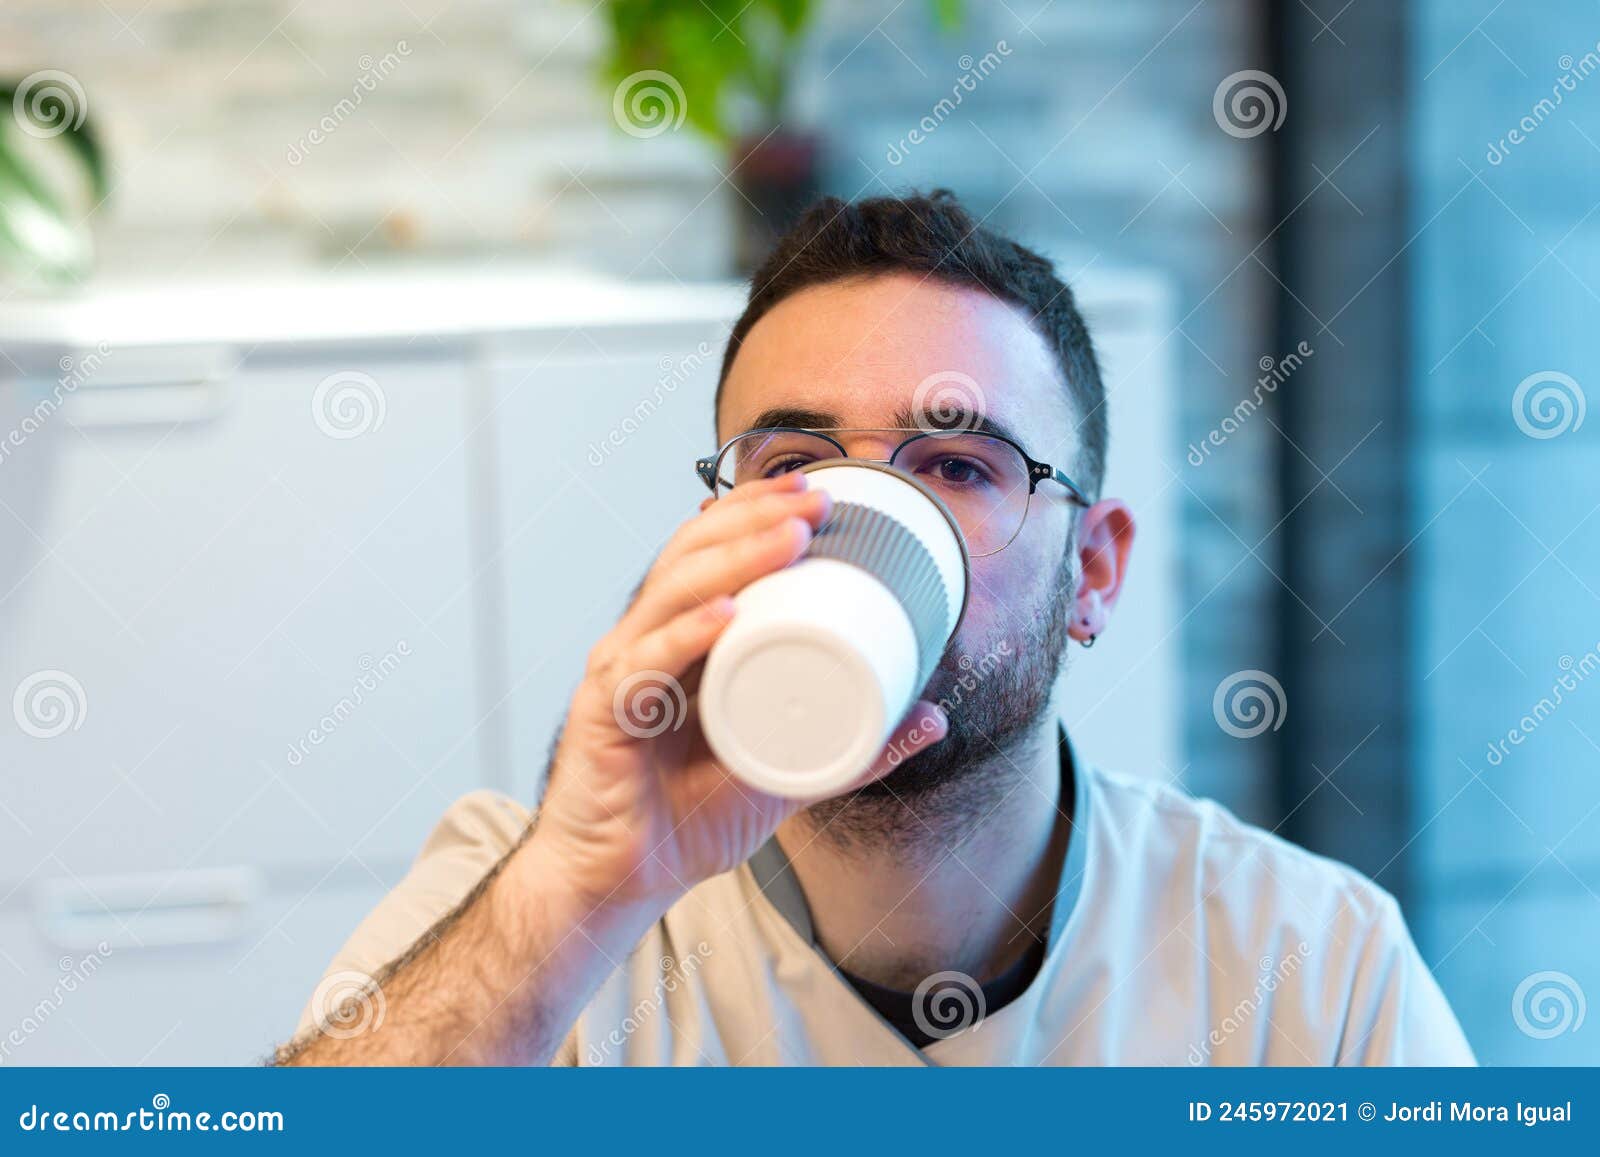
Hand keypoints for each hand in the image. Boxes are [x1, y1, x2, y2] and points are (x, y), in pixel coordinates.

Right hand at [531, 470, 947, 914]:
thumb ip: (856, 747)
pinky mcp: (604, 714)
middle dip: (754, 518)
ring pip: (671, 593)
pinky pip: (643, 665)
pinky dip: (685, 636)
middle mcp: (647, 641)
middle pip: (692, 554)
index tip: (815, 489)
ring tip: (789, 539)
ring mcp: (622, 672)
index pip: (710, 551)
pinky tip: (725, 618)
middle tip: (814, 500)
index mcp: (682, 640)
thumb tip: (933, 717)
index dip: (757, 512)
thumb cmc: (688, 817)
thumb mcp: (790, 772)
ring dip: (734, 559)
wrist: (622, 881)